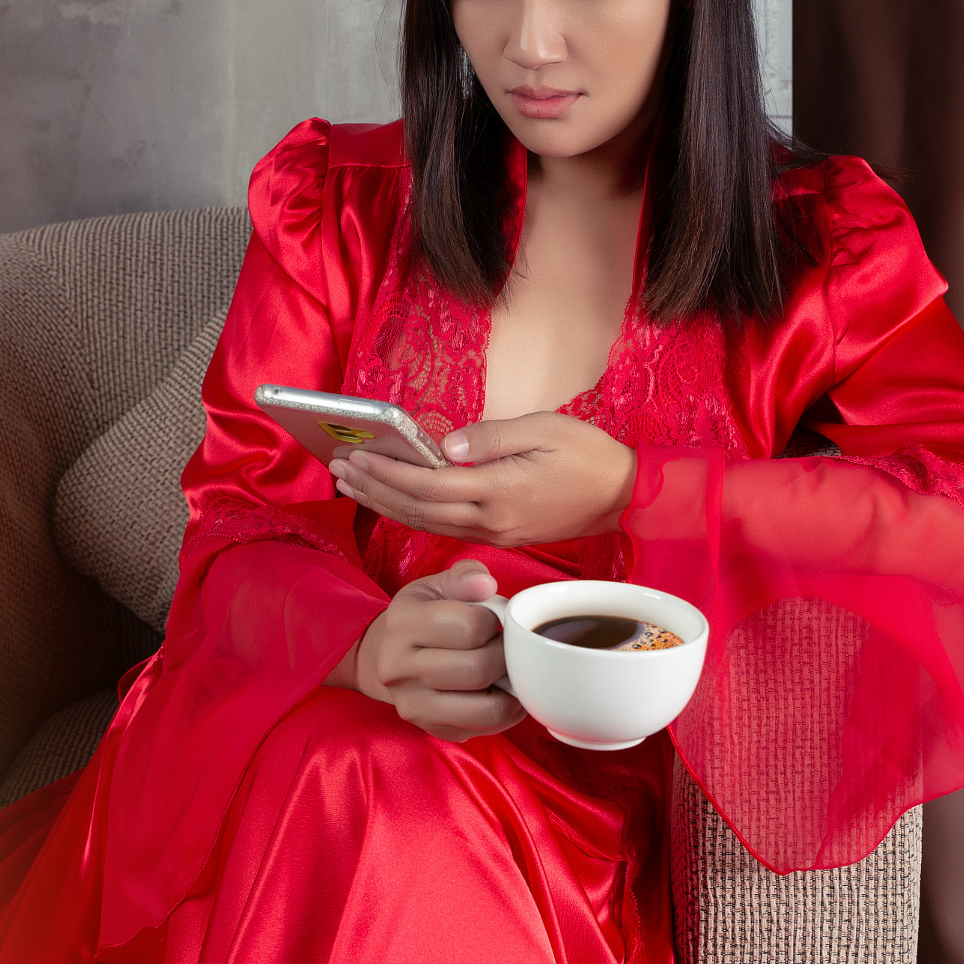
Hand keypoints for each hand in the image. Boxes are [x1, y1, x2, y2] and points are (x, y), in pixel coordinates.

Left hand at [328, 411, 637, 547]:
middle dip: (375, 488)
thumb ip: (492, 437)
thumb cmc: (588, 455)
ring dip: (386, 504)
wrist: (624, 496)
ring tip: (354, 485)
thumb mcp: (544, 428)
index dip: (389, 472)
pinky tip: (395, 502)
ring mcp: (496, 532)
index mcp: (499, 490)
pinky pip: (446, 528)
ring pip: (427, 523)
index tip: (357, 456)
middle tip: (339, 469)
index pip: (428, 484)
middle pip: (418, 509)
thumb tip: (447, 445)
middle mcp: (491, 518)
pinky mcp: (502, 535)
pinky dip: (413, 515)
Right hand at [329, 559, 525, 741]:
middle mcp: (398, 667)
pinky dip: (506, 711)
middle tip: (503, 647)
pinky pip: (486, 727)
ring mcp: (412, 704)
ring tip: (506, 671)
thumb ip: (464, 576)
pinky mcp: (431, 729)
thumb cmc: (423, 617)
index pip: (469, 626)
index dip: (493, 622)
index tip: (490, 621)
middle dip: (504, 656)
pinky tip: (499, 691)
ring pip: (486, 707)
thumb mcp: (437, 586)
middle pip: (478, 668)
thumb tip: (486, 583)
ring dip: (508, 688)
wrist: (389, 657)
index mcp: (402, 624)